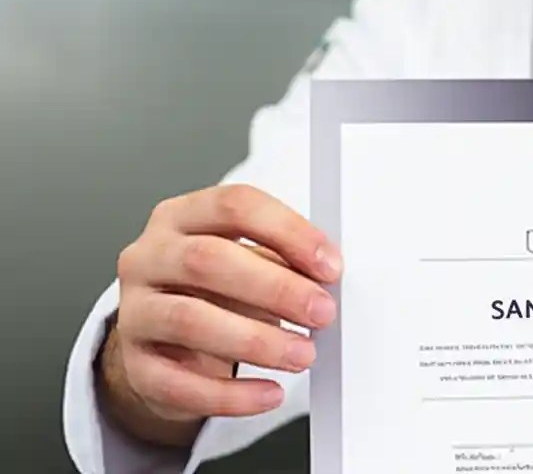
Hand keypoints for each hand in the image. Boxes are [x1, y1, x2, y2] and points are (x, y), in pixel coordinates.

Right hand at [103, 185, 341, 441]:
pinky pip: (178, 383)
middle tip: (321, 312)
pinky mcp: (135, 366)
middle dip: (275, 288)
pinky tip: (268, 394)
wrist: (167, 340)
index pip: (234, 206)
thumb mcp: (248, 260)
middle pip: (207, 260)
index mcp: (181, 217)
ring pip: (189, 320)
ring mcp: (135, 311)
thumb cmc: (216, 290)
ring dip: (256, 341)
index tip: (329, 265)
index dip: (287, 232)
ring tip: (301, 355)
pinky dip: (230, 394)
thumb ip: (283, 261)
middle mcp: (148, 257)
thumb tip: (325, 279)